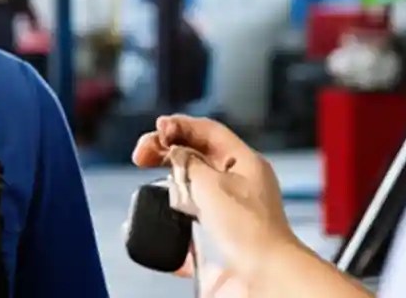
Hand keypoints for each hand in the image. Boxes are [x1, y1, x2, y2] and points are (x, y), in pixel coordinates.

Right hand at [132, 115, 304, 279]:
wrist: (264, 279)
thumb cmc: (248, 231)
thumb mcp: (211, 185)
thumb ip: (188, 163)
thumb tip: (174, 151)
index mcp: (245, 163)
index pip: (208, 131)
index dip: (180, 126)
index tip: (156, 130)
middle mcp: (239, 183)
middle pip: (198, 156)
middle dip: (168, 152)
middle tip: (141, 156)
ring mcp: (229, 211)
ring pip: (193, 187)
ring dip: (170, 185)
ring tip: (153, 187)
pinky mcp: (219, 238)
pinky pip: (191, 222)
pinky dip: (173, 221)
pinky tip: (162, 224)